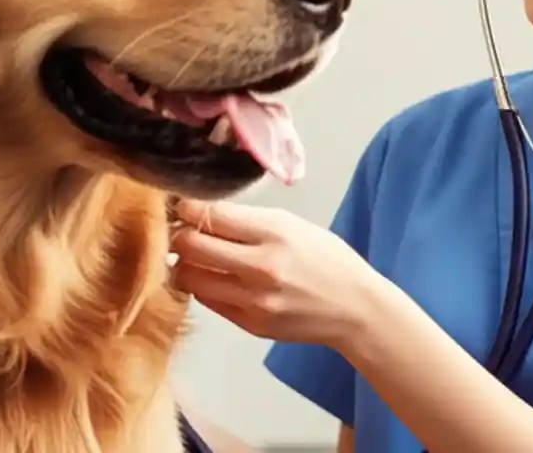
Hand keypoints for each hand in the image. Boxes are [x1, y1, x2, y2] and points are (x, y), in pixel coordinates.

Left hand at [169, 199, 377, 349]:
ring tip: (193, 256)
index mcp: (274, 233)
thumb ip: (247, 220)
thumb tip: (199, 214)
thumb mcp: (292, 225)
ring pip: (189, 277)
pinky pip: (207, 300)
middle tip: (180, 231)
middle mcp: (261, 267)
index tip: (182, 207)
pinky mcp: (250, 325)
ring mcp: (253, 300)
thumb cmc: (325, 259)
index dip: (187, 208)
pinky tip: (213, 277)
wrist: (354, 308)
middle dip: (177, 235)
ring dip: (184, 263)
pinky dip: (203, 286)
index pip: (210, 216)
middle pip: (190, 247)